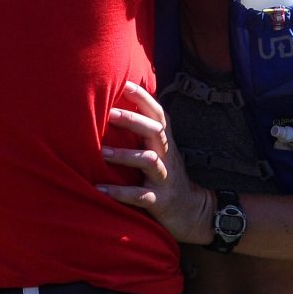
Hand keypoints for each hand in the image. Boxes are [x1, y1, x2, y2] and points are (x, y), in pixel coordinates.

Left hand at [96, 82, 212, 244]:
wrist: (193, 210)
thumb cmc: (166, 173)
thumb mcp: (160, 149)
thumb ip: (145, 128)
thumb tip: (119, 101)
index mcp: (164, 141)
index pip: (157, 114)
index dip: (143, 98)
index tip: (124, 83)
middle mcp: (166, 155)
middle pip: (154, 131)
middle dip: (132, 120)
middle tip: (108, 113)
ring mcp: (164, 178)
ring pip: (148, 161)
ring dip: (125, 155)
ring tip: (101, 152)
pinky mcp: (159, 201)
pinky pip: (140, 195)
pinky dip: (120, 192)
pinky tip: (99, 189)